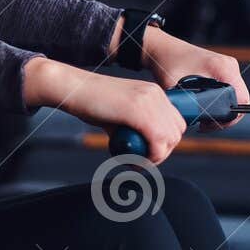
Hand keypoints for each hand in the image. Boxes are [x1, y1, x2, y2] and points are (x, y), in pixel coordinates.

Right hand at [25, 59, 185, 164]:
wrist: (72, 88)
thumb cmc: (89, 101)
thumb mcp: (117, 113)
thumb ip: (130, 127)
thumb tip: (136, 147)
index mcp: (153, 93)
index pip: (176, 122)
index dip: (166, 142)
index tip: (148, 152)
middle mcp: (155, 95)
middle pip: (177, 132)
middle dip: (162, 151)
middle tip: (141, 159)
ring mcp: (148, 102)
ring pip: (169, 139)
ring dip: (155, 156)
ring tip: (134, 161)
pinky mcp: (138, 112)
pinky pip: (157, 142)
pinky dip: (149, 157)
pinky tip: (132, 160)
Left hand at [142, 29, 248, 128]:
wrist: (163, 49)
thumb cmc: (167, 62)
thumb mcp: (175, 86)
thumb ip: (187, 103)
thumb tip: (193, 119)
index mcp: (223, 68)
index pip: (241, 99)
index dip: (229, 118)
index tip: (211, 124)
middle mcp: (229, 66)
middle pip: (240, 100)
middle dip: (224, 117)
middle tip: (204, 124)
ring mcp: (227, 67)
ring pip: (235, 97)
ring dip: (221, 110)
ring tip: (203, 118)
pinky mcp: (223, 70)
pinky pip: (228, 91)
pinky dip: (219, 102)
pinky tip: (205, 108)